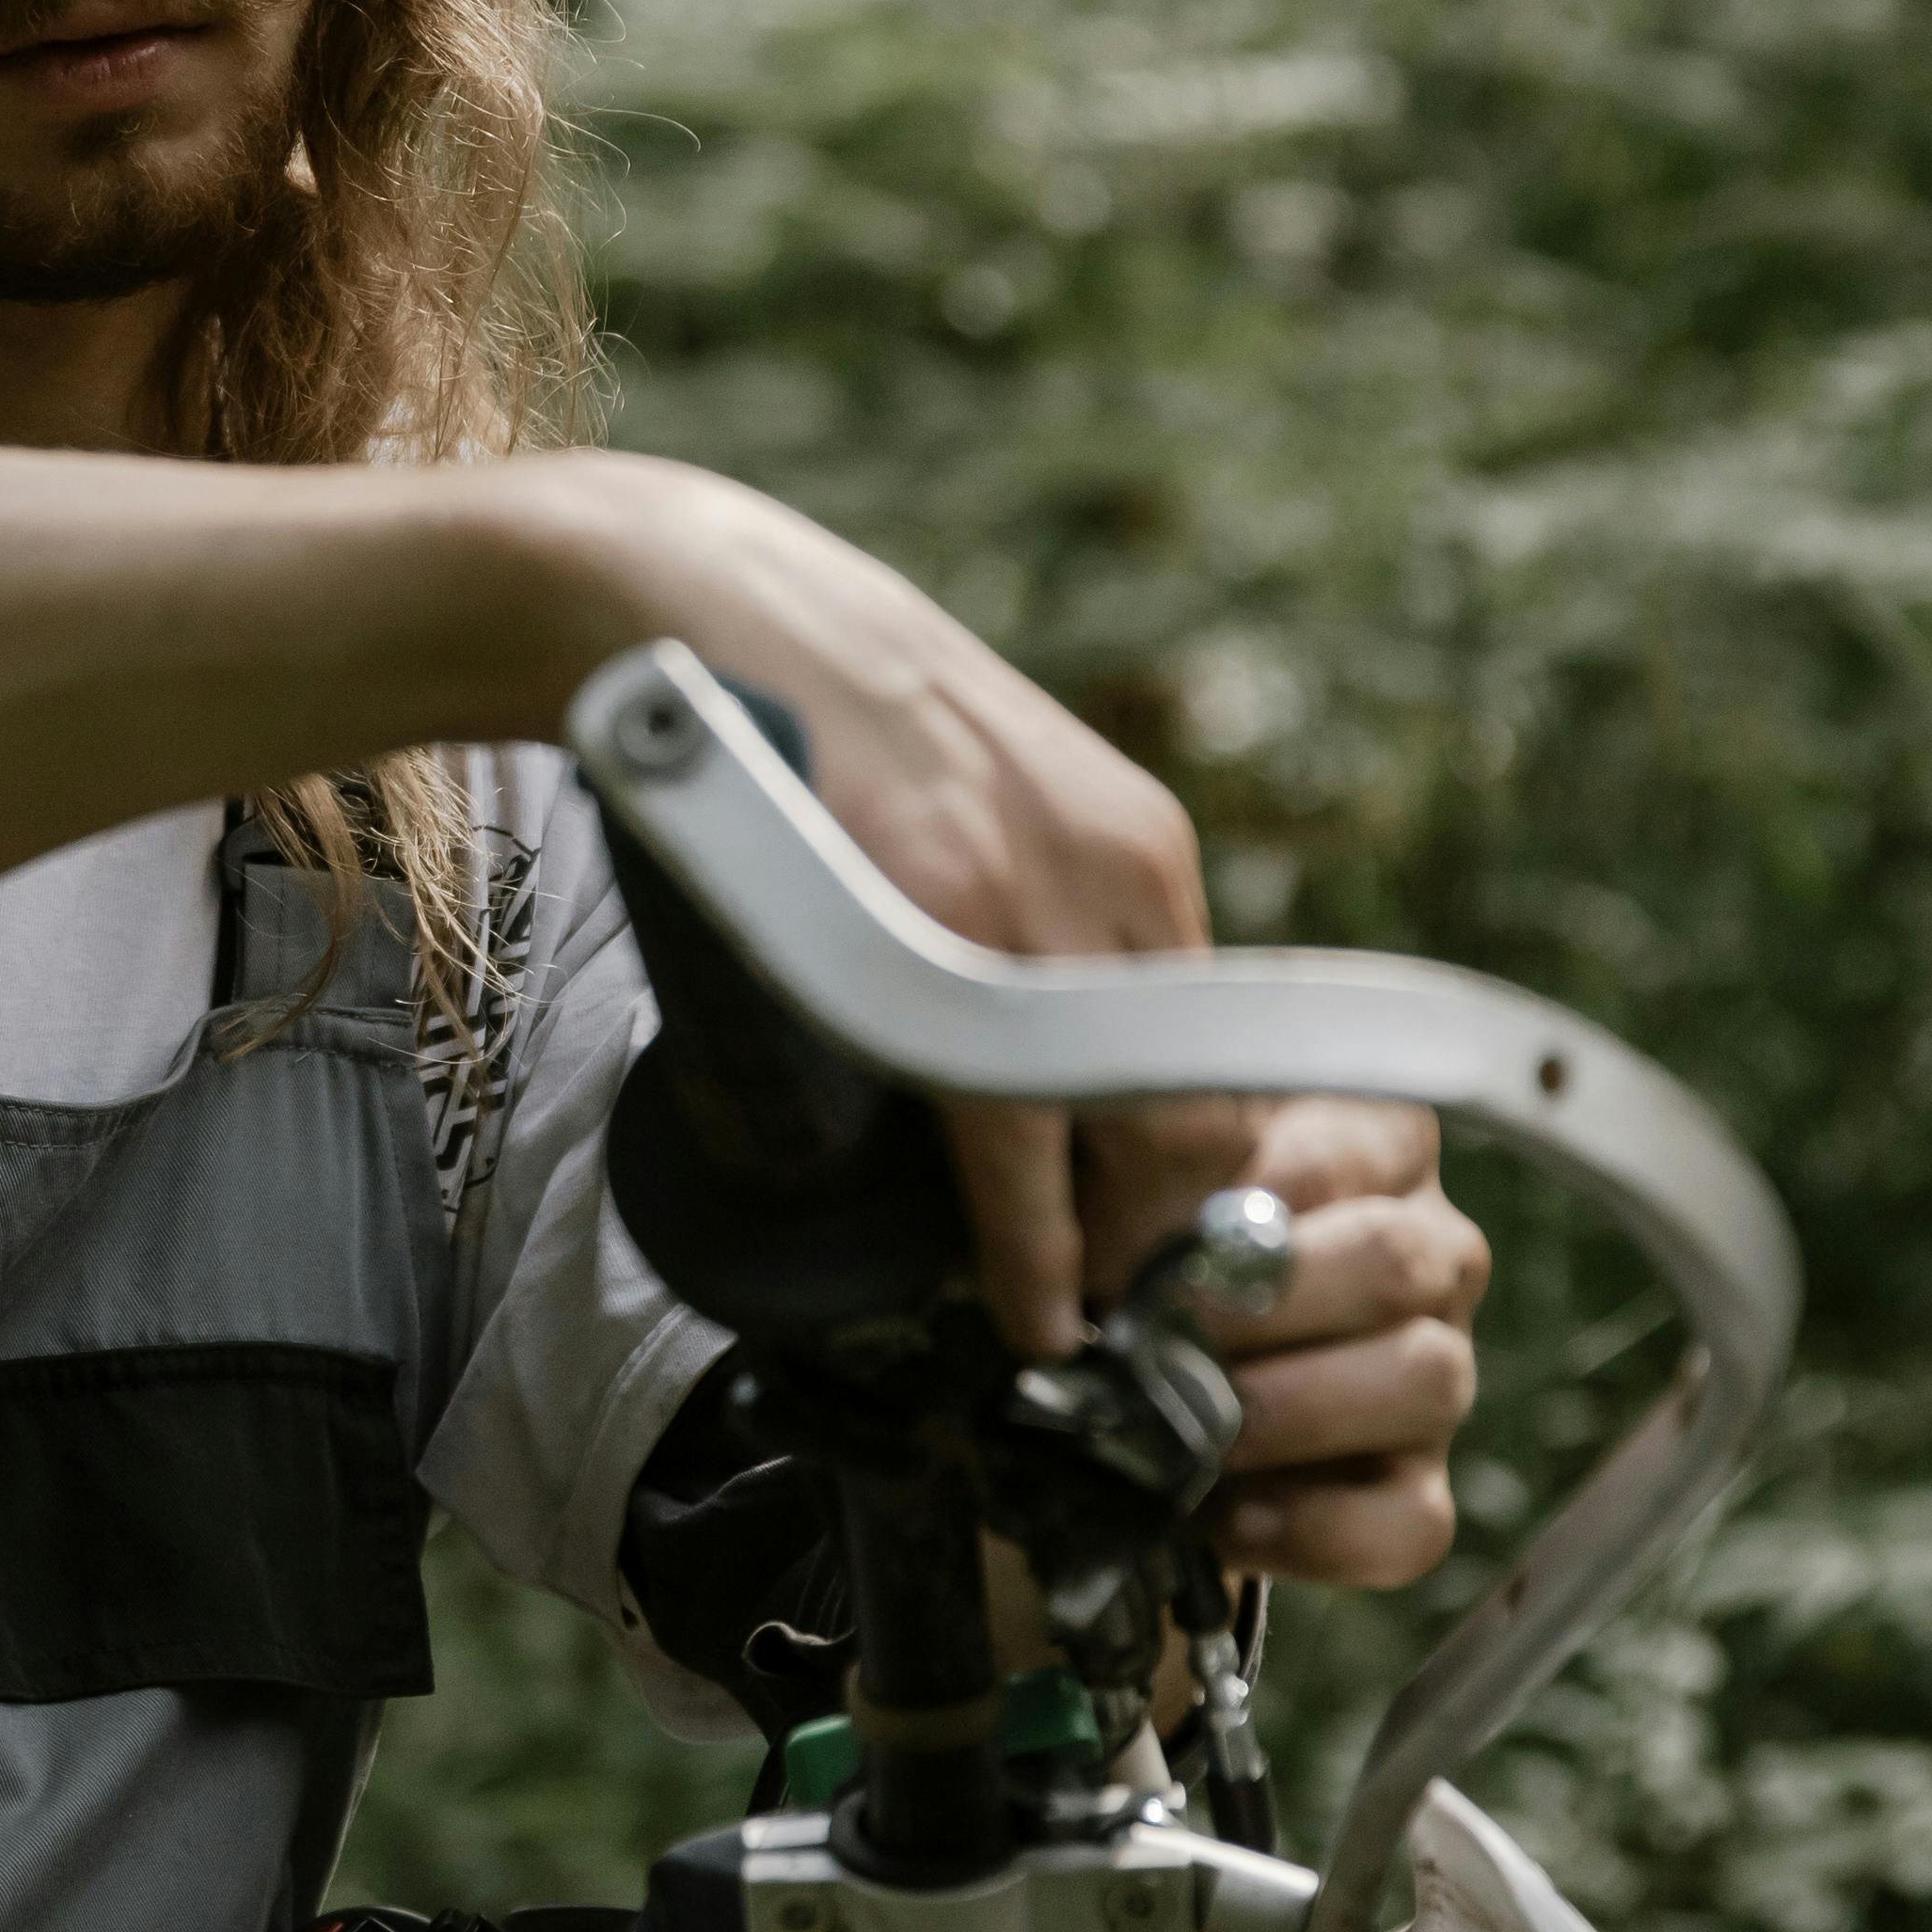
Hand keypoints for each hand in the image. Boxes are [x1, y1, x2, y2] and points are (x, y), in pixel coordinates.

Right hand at [554, 459, 1210, 1352]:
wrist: (707, 614)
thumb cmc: (832, 726)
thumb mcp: (995, 804)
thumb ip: (1054, 921)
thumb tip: (1080, 1073)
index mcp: (1139, 846)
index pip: (1224, 1055)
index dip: (1200, 1177)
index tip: (1166, 1252)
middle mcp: (1113, 873)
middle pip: (1206, 1108)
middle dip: (1175, 1234)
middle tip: (1131, 1311)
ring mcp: (1025, 902)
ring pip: (1132, 1131)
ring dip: (1115, 1251)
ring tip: (1078, 1317)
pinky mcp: (929, 929)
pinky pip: (1015, 1129)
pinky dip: (1034, 1237)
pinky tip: (1032, 1297)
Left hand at [1142, 1095, 1487, 1594]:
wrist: (1127, 1386)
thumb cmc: (1131, 1256)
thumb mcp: (1118, 1185)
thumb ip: (1133, 1165)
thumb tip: (1129, 1193)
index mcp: (1371, 1144)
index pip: (1327, 1158)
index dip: (1219, 1209)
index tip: (1124, 1246)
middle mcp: (1429, 1248)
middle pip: (1396, 1262)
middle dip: (1259, 1311)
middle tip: (1159, 1336)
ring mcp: (1440, 1369)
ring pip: (1426, 1379)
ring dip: (1288, 1411)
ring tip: (1191, 1427)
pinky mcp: (1418, 1486)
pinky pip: (1410, 1522)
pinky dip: (1311, 1529)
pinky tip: (1227, 1516)